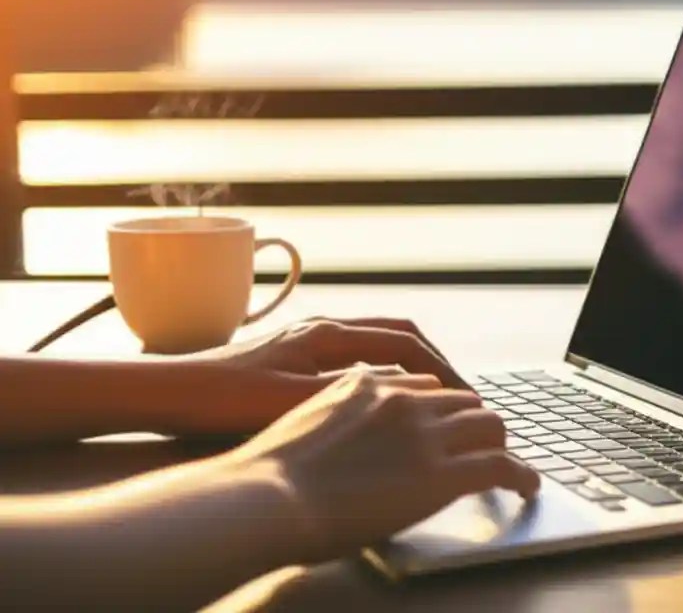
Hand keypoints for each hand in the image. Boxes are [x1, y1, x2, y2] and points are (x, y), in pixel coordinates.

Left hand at [202, 316, 467, 388]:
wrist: (168, 392)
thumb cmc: (225, 399)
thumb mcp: (298, 399)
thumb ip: (357, 394)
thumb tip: (414, 393)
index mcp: (330, 335)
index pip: (408, 344)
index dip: (444, 371)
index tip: (466, 400)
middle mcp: (323, 327)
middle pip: (398, 334)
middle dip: (435, 362)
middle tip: (459, 396)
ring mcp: (305, 338)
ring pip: (375, 343)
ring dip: (408, 366)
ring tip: (428, 399)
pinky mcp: (289, 354)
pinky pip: (354, 356)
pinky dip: (381, 373)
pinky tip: (377, 403)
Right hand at [227, 369, 539, 561]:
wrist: (263, 497)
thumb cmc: (263, 475)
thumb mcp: (295, 421)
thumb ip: (330, 414)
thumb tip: (343, 433)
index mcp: (363, 382)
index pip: (420, 382)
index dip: (438, 405)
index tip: (445, 420)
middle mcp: (400, 398)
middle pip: (459, 398)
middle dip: (472, 420)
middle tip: (482, 443)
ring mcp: (424, 432)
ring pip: (487, 423)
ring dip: (498, 442)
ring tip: (509, 463)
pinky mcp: (441, 471)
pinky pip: (499, 465)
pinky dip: (520, 475)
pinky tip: (527, 487)